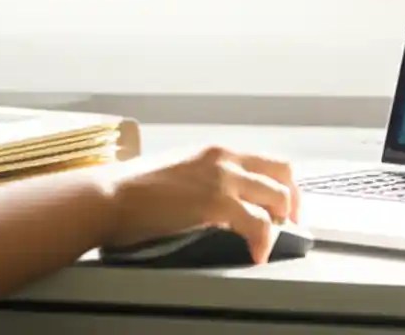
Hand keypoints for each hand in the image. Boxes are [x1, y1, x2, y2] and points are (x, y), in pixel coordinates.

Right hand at [101, 145, 301, 263]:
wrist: (112, 196)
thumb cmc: (135, 188)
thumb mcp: (180, 170)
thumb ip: (206, 177)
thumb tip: (222, 200)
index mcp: (216, 150)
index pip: (267, 160)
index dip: (282, 184)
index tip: (283, 205)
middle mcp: (225, 158)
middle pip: (283, 172)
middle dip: (292, 201)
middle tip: (289, 223)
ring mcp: (223, 179)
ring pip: (277, 198)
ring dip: (280, 223)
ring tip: (269, 242)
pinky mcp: (217, 203)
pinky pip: (259, 225)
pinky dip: (264, 243)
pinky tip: (256, 255)